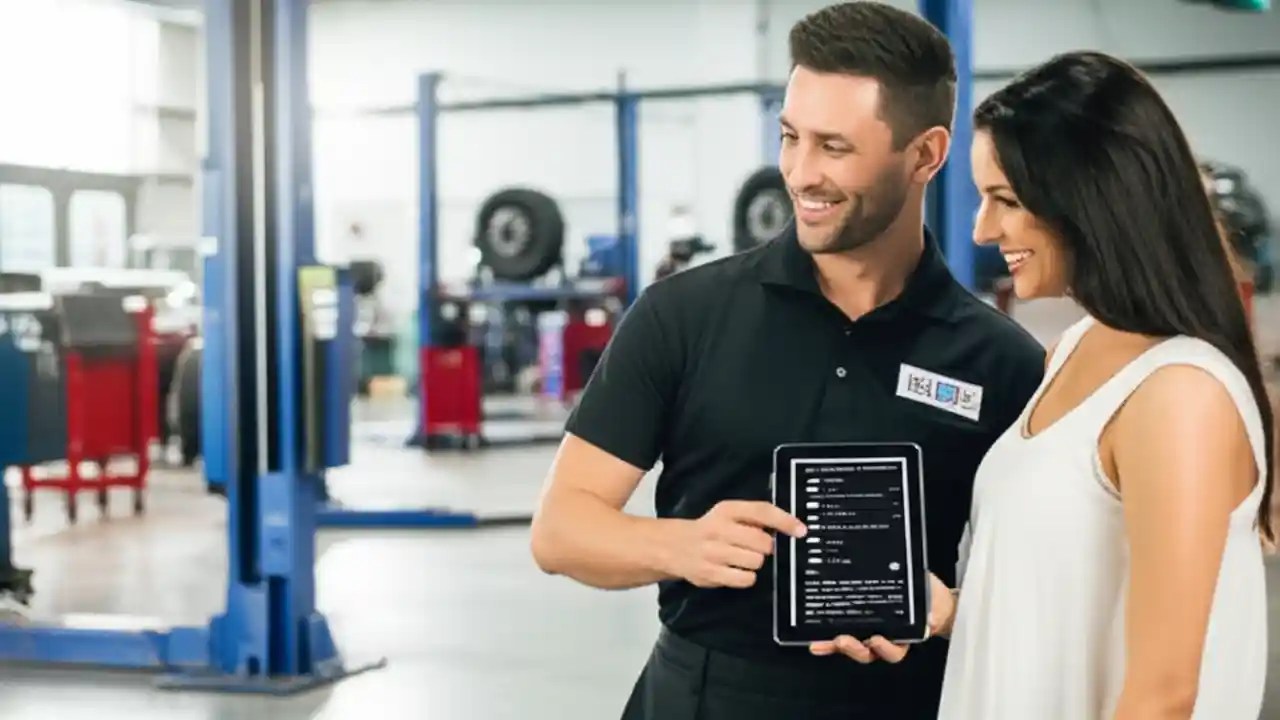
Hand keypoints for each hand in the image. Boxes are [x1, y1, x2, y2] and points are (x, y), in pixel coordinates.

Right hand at [670, 500, 806, 588]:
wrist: (674, 546)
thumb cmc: (710, 529)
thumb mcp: (728, 514)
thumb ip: (754, 517)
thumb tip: (790, 527)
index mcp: (726, 510)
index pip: (761, 511)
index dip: (784, 521)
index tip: (801, 531)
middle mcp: (719, 529)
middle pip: (763, 541)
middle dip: (765, 547)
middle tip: (755, 547)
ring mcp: (713, 552)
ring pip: (756, 562)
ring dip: (755, 562)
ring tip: (742, 558)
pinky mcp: (710, 573)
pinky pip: (745, 579)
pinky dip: (746, 577)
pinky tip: (736, 571)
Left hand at [809, 573, 955, 662]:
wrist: (929, 594)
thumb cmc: (930, 601)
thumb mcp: (934, 602)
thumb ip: (933, 608)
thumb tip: (931, 616)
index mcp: (903, 637)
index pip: (893, 650)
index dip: (885, 649)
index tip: (878, 640)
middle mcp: (883, 637)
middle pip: (866, 651)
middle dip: (853, 648)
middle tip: (842, 640)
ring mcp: (868, 630)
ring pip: (851, 644)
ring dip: (835, 645)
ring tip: (822, 641)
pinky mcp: (856, 619)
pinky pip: (841, 628)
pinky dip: (827, 633)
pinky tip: (814, 633)